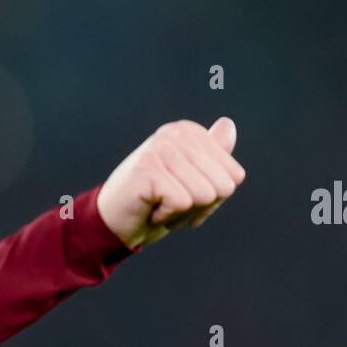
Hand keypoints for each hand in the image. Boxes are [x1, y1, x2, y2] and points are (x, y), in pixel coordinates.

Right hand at [96, 117, 245, 248]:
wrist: (112, 222)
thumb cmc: (154, 202)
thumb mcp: (191, 180)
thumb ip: (213, 155)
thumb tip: (228, 124)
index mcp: (189, 132)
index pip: (234, 176)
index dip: (214, 200)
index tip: (186, 197)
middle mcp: (175, 133)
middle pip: (223, 187)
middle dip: (201, 208)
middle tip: (172, 205)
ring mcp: (160, 149)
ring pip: (204, 196)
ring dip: (182, 213)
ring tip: (160, 206)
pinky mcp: (148, 169)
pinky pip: (182, 203)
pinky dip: (166, 216)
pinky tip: (150, 209)